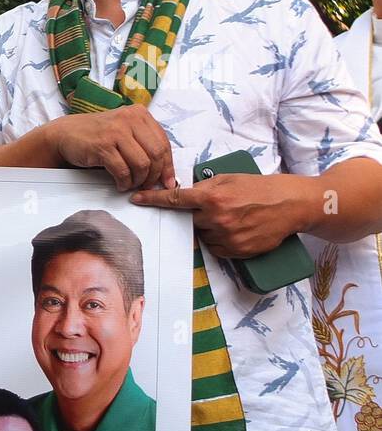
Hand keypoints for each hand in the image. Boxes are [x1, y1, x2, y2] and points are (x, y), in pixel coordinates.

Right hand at [47, 105, 175, 191]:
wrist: (65, 134)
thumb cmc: (96, 134)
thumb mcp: (124, 130)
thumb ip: (143, 142)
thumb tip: (163, 168)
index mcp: (139, 114)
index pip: (163, 143)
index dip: (168, 166)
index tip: (167, 181)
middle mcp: (130, 119)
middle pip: (156, 154)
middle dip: (154, 175)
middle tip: (147, 186)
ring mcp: (116, 132)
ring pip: (141, 164)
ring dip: (138, 180)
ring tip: (131, 184)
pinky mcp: (103, 146)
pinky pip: (122, 171)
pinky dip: (124, 182)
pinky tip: (120, 184)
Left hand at [131, 173, 311, 257]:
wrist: (293, 205)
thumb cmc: (261, 188)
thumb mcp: (230, 178)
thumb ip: (204, 187)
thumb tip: (184, 194)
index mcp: (212, 197)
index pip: (175, 199)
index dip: (153, 199)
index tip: (137, 199)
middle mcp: (217, 219)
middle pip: (190, 221)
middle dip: (197, 215)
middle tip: (216, 208)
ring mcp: (227, 237)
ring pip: (203, 235)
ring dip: (211, 228)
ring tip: (234, 217)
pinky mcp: (237, 251)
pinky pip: (217, 248)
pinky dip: (221, 240)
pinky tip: (238, 229)